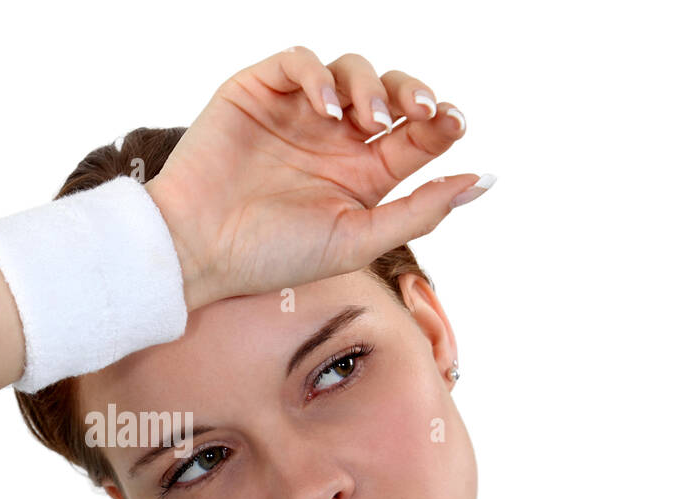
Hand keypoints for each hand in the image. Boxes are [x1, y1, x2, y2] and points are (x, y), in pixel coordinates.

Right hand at [145, 47, 488, 310]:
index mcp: (361, 175)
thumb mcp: (357, 241)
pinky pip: (299, 61)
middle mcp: (332, 139)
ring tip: (362, 120)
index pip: (415, 134)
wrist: (196, 250)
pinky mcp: (258, 91)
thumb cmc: (269, 256)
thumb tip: (483, 181)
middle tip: (420, 111)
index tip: (452, 123)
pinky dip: (318, 75)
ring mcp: (296, 112)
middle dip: (412, 93)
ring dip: (367, 86)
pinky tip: (323, 107)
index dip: (441, 120)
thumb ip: (419, 211)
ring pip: (350, 70)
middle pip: (390, 92)